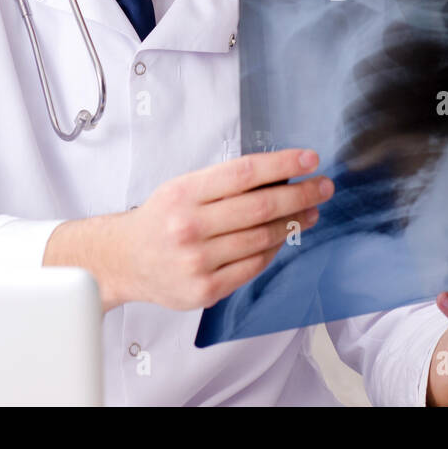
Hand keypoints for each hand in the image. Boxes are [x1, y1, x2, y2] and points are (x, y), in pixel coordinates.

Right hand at [109, 148, 332, 310]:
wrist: (125, 260)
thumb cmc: (160, 219)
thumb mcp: (182, 188)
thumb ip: (224, 183)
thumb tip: (279, 174)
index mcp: (183, 193)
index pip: (243, 173)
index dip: (281, 164)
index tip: (309, 159)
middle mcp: (189, 227)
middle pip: (259, 207)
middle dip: (299, 194)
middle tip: (322, 186)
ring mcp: (197, 261)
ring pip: (261, 238)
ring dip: (293, 223)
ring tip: (310, 211)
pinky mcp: (205, 289)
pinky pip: (253, 266)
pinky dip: (273, 249)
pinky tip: (283, 237)